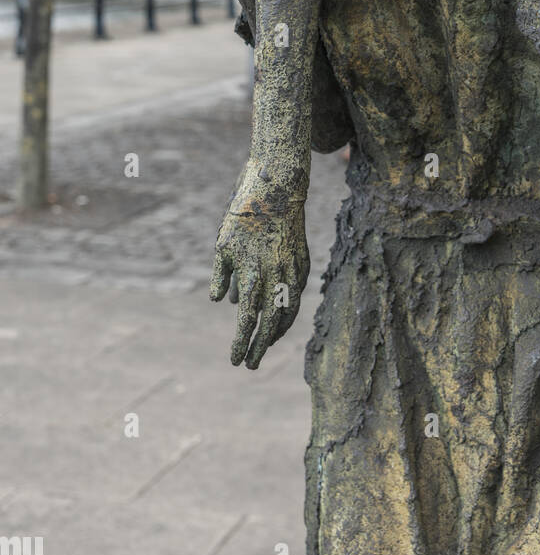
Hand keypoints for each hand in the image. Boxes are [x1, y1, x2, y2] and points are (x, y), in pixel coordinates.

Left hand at [209, 158, 309, 369]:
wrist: (277, 189)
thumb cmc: (243, 216)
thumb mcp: (222, 245)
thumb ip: (221, 276)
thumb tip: (222, 302)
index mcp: (253, 273)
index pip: (248, 319)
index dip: (241, 342)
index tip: (233, 360)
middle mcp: (276, 276)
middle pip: (271, 322)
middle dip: (260, 347)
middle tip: (250, 365)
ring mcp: (293, 270)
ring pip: (289, 311)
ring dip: (277, 333)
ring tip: (265, 346)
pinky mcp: (303, 262)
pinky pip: (297, 295)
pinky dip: (290, 312)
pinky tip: (281, 319)